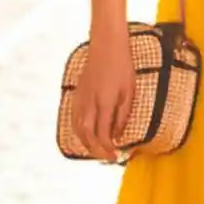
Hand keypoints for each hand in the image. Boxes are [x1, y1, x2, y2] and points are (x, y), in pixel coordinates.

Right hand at [72, 35, 135, 161]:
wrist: (106, 45)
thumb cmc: (122, 66)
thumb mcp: (129, 91)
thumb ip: (123, 115)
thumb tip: (119, 135)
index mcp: (104, 103)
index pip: (103, 134)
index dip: (108, 149)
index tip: (116, 155)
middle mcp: (89, 103)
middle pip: (87, 135)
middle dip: (96, 150)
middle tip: (107, 158)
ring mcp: (81, 99)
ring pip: (78, 128)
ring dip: (87, 143)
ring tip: (97, 150)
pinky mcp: (77, 94)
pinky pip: (74, 118)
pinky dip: (79, 131)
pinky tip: (86, 135)